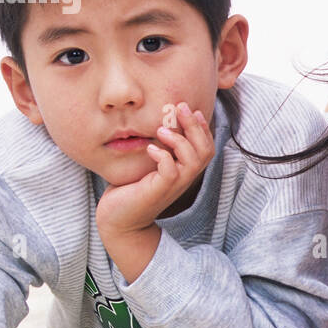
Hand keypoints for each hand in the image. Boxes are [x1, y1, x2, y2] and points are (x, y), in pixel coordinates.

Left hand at [96, 102, 214, 235]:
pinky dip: (162, 156)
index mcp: (185, 170)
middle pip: (205, 150)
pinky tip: (150, 148)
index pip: (207, 146)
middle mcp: (184, 177)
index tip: (190, 109)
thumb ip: (159, 147)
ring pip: (193, 160)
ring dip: (180, 140)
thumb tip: (158, 122)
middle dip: (195, 126)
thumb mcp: (149, 165)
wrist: (120, 220)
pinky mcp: (158, 191)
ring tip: (161, 129)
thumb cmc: (132, 190)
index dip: (203, 127)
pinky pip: (170, 172)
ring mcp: (173, 185)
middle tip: (180, 107)